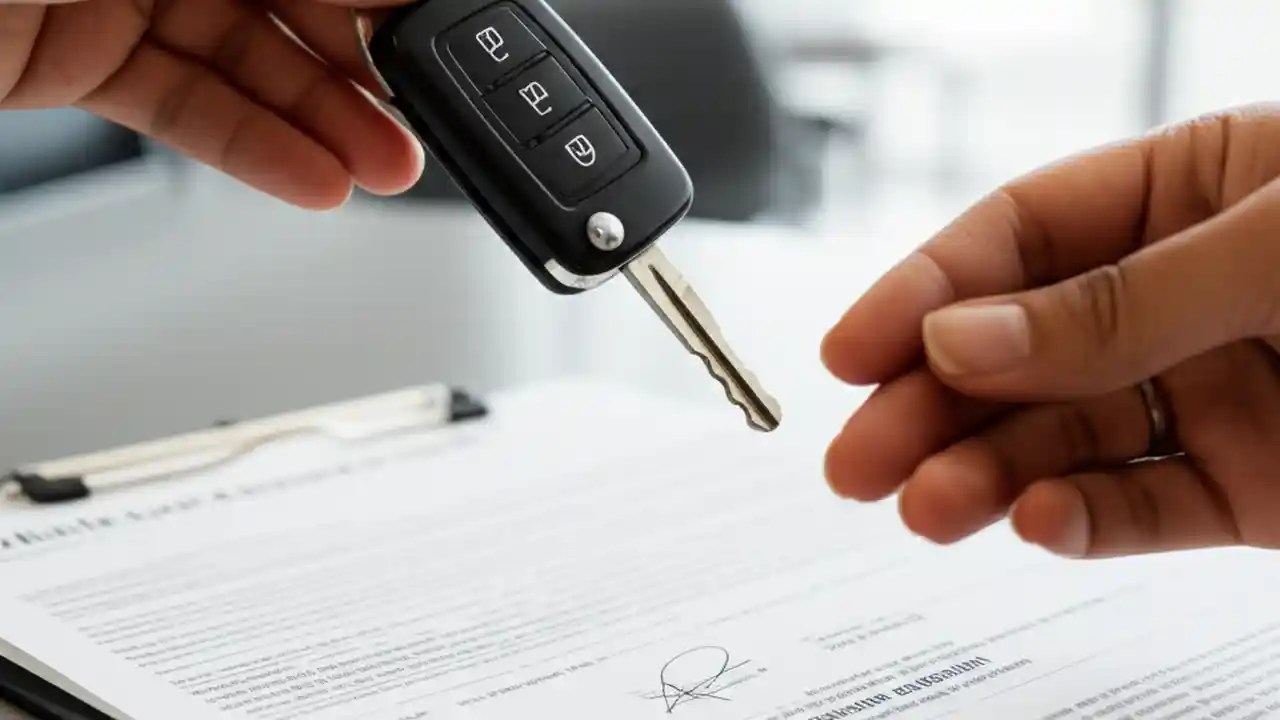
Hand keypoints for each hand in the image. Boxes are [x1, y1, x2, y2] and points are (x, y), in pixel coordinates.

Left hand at [0, 0, 422, 208]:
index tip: (432, 29)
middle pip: (288, 9)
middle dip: (361, 68)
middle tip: (422, 112)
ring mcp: (116, 1)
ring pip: (244, 70)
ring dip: (323, 127)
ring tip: (385, 168)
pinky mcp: (79, 65)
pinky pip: (184, 111)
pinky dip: (252, 152)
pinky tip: (315, 180)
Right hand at [822, 106, 1279, 559]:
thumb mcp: (1274, 248)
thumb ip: (1119, 304)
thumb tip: (960, 341)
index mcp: (1183, 197)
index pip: (1017, 238)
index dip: (922, 294)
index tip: (849, 352)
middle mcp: (1177, 301)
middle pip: (1016, 353)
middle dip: (926, 407)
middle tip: (857, 461)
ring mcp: (1209, 396)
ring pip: (1062, 440)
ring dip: (984, 475)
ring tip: (925, 508)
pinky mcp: (1247, 492)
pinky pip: (1144, 510)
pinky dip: (1085, 523)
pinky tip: (1036, 520)